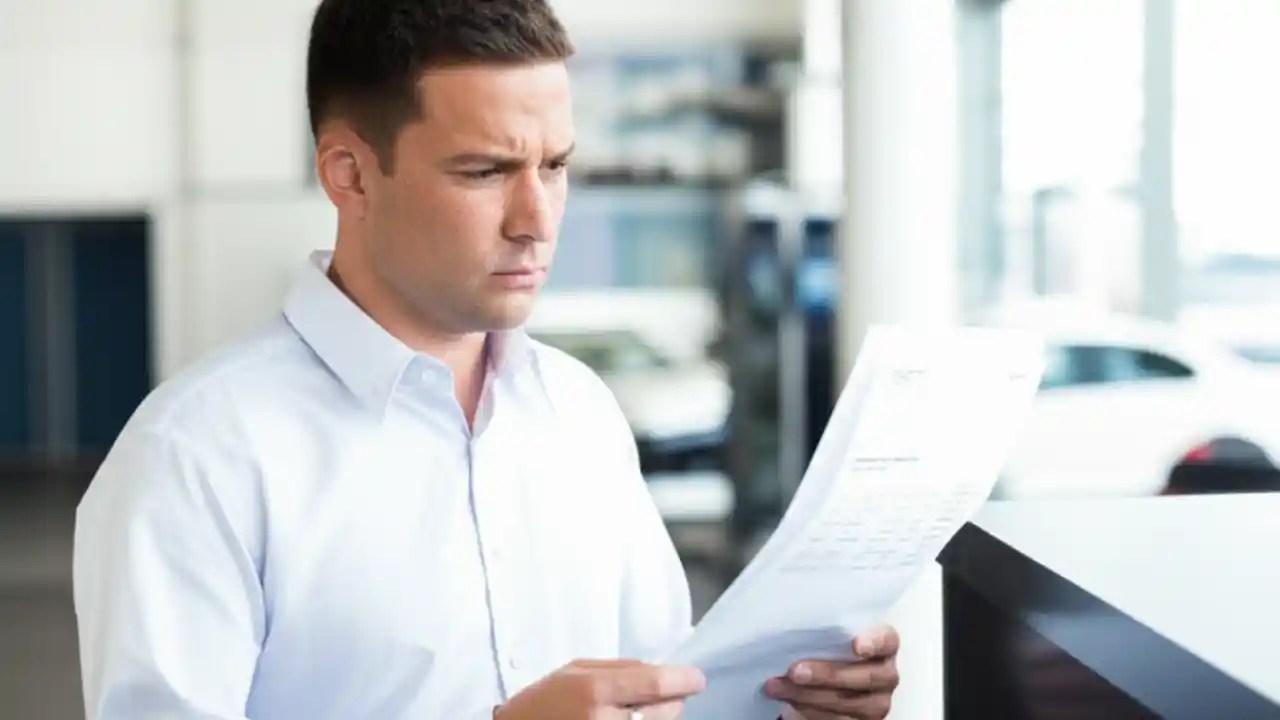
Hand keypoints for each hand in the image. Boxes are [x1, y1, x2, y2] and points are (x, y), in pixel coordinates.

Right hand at [494, 659, 705, 719]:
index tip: (696, 679)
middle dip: (672, 700)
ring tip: (634, 712)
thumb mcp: (574, 670)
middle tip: (660, 695)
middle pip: (669, 710)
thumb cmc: (543, 703)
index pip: (658, 684)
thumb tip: (660, 671)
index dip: (684, 680)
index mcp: (596, 691)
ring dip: (659, 718)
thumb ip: (619, 667)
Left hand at [766, 624, 900, 719]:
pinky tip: (786, 697)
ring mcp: (877, 702)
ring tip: (776, 685)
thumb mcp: (832, 632)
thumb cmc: (830, 646)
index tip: (857, 645)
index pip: (887, 640)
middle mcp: (886, 674)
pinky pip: (833, 718)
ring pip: (846, 702)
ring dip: (806, 695)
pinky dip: (806, 708)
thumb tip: (793, 624)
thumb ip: (826, 628)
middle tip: (795, 671)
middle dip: (827, 674)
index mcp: (884, 644)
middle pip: (864, 677)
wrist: (826, 677)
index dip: (874, 642)